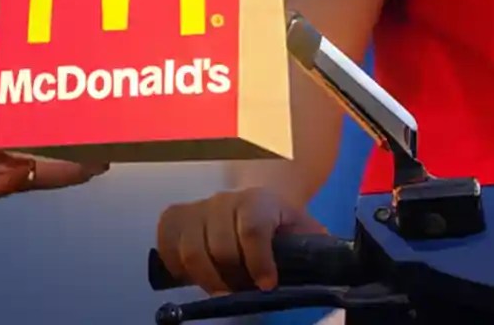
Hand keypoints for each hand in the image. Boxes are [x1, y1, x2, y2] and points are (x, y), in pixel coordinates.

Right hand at [155, 187, 326, 293]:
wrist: (254, 201)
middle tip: (241, 293)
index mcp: (259, 200)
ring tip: (220, 289)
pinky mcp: (174, 217)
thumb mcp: (301, 231)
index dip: (259, 260)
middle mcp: (224, 200)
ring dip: (206, 278)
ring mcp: (197, 207)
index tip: (266, 285)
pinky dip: (177, 266)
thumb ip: (314, 245)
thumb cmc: (278, 224)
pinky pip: (166, 244)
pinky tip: (193, 275)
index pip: (253, 228)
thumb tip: (327, 264)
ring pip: (190, 250)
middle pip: (219, 246)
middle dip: (231, 278)